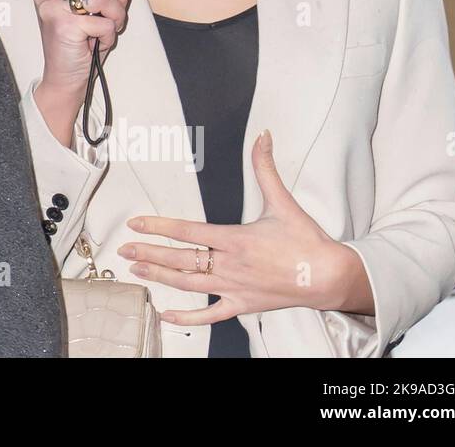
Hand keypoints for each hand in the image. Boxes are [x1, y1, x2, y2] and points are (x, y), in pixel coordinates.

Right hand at [32, 0, 129, 146]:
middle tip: (110, 16)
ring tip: (106, 29)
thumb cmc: (79, 39)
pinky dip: (108, 36)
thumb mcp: (91, 0)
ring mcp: (51, 7)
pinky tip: (96, 43)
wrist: (65, 76)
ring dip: (116, 18)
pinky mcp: (61, 25)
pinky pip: (103, 22)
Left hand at [114, 130, 375, 323]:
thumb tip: (263, 138)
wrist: (330, 277)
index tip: (136, 224)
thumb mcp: (283, 201)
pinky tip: (167, 314)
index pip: (187, 232)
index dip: (158, 227)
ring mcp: (234, 287)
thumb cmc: (306, 242)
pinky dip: (187, 316)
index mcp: (235, 239)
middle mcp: (230, 265)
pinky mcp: (242, 305)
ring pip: (188, 285)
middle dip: (149, 253)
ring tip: (136, 271)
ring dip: (160, 277)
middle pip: (180, 260)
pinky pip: (210, 314)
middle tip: (125, 249)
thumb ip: (266, 168)